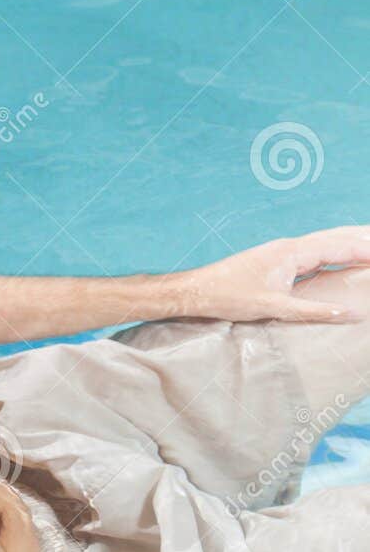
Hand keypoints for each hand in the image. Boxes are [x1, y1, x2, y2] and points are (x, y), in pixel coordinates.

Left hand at [174, 226, 369, 323]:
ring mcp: (282, 252)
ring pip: (324, 243)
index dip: (364, 249)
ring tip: (368, 242)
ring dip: (348, 242)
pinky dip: (332, 252)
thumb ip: (315, 311)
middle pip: (334, 238)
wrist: (199, 289)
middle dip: (361, 239)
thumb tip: (350, 313)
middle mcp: (289, 247)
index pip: (338, 247)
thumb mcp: (276, 307)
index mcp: (292, 253)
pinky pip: (313, 253)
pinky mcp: (276, 261)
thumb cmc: (231, 296)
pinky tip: (338, 257)